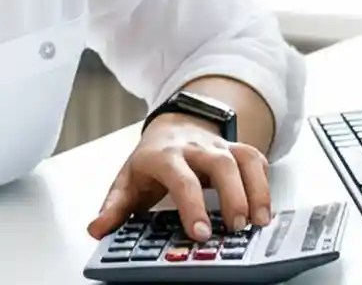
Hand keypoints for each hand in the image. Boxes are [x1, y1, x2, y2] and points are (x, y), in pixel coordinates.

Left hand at [87, 113, 272, 242]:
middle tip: (234, 229)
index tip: (201, 233)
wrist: (171, 127)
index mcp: (164, 155)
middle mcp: (194, 148)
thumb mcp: (127, 181)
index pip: (181, 178)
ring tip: (257, 223)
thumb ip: (113, 208)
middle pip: (220, 164)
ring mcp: (218, 146)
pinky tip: (264, 209)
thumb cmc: (151, 161)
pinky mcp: (237, 150)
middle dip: (231, 196)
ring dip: (255, 191)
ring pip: (244, 159)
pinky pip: (257, 160)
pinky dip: (265, 183)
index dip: (192, 205)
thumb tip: (96, 229)